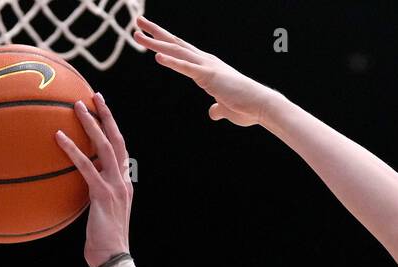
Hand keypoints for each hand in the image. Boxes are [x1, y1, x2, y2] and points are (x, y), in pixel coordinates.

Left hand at [53, 93, 132, 266]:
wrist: (113, 258)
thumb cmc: (103, 242)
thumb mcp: (100, 215)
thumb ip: (94, 197)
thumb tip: (80, 188)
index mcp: (124, 184)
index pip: (120, 149)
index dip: (112, 129)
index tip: (103, 110)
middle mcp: (123, 181)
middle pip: (117, 140)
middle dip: (106, 116)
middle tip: (94, 96)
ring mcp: (115, 186)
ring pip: (104, 147)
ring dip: (91, 124)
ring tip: (77, 106)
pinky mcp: (102, 194)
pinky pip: (85, 167)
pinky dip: (72, 150)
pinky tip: (58, 137)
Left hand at [134, 15, 282, 127]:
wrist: (260, 105)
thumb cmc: (245, 107)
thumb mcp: (225, 107)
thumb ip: (217, 108)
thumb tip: (213, 112)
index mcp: (207, 67)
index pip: (182, 50)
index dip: (164, 41)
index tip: (149, 34)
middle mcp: (205, 61)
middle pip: (175, 44)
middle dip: (155, 33)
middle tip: (138, 23)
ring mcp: (206, 67)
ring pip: (176, 51)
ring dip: (155, 43)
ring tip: (137, 35)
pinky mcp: (209, 76)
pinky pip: (186, 68)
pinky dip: (172, 62)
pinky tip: (157, 57)